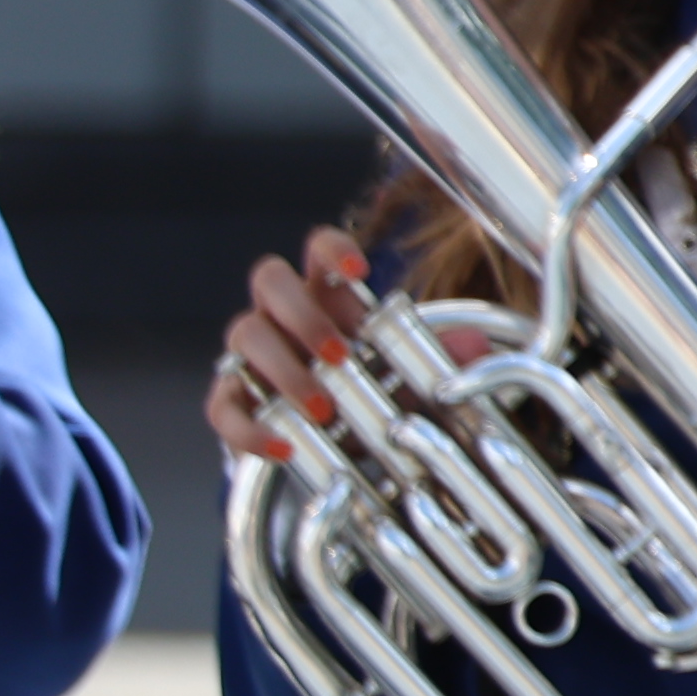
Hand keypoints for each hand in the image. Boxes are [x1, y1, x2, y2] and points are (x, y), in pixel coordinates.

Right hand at [205, 229, 491, 459]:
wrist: (332, 433)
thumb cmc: (371, 382)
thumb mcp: (407, 368)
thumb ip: (440, 354)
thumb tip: (473, 346)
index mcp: (324, 290)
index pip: (319, 248)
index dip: (334, 250)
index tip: (361, 273)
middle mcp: (280, 311)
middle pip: (270, 280)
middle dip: (304, 315)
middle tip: (340, 356)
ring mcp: (248, 351)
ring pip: (244, 333)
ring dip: (284, 370)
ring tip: (323, 409)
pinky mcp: (229, 398)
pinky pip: (222, 407)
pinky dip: (250, 429)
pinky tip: (283, 447)